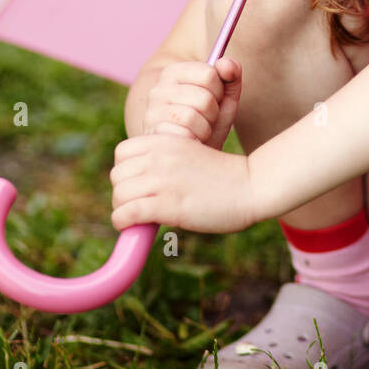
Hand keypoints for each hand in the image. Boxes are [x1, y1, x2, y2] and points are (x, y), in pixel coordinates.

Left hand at [110, 130, 254, 234]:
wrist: (252, 185)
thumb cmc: (223, 175)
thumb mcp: (190, 153)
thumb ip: (165, 159)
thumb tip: (138, 183)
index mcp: (165, 140)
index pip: (121, 153)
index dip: (126, 171)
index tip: (139, 185)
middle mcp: (159, 156)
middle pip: (117, 176)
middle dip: (124, 193)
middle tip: (140, 205)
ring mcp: (162, 179)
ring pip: (119, 195)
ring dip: (124, 210)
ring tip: (139, 218)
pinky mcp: (167, 204)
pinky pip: (127, 213)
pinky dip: (124, 223)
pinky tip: (137, 227)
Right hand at [142, 57, 241, 150]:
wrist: (189, 158)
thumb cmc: (208, 123)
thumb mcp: (225, 98)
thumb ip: (231, 76)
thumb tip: (227, 65)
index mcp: (174, 72)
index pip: (209, 74)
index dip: (219, 91)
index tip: (213, 100)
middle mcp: (158, 89)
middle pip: (204, 97)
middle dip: (213, 113)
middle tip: (205, 120)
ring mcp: (151, 112)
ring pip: (192, 117)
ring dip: (204, 130)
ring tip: (199, 132)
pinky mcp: (151, 135)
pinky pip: (183, 135)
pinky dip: (193, 142)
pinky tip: (189, 143)